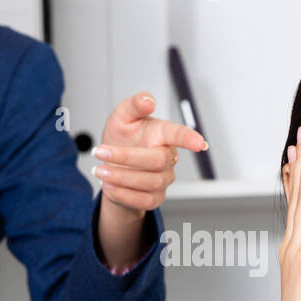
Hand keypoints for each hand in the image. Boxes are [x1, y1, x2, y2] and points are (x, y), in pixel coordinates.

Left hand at [92, 92, 207, 217]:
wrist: (111, 165)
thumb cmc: (122, 138)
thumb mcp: (122, 116)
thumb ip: (134, 104)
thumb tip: (148, 100)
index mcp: (163, 134)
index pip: (179, 134)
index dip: (189, 139)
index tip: (199, 143)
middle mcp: (167, 157)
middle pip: (158, 160)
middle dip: (126, 157)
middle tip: (101, 152)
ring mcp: (164, 179)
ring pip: (150, 182)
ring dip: (121, 176)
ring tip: (101, 170)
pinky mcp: (155, 198)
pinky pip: (144, 201)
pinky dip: (123, 194)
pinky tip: (110, 185)